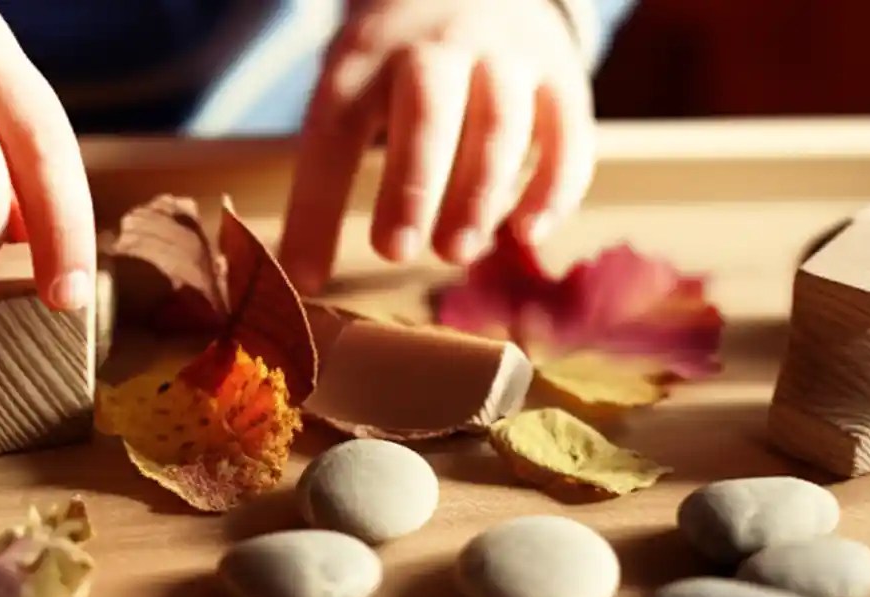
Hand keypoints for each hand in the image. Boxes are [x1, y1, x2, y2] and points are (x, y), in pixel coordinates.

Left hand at [278, 0, 595, 294]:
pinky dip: (552, 187)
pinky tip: (528, 233)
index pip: (334, 131)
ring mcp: (506, 56)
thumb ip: (333, 157)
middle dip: (410, 186)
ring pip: (499, 123)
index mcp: (366, 53)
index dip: (317, 207)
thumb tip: (301, 272)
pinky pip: (567, 133)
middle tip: (394, 252)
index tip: (306, 277)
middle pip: (426, 112)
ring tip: (454, 253)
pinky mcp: (561, 74)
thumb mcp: (354, 78)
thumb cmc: (397, 60)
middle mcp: (437, 46)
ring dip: (478, 194)